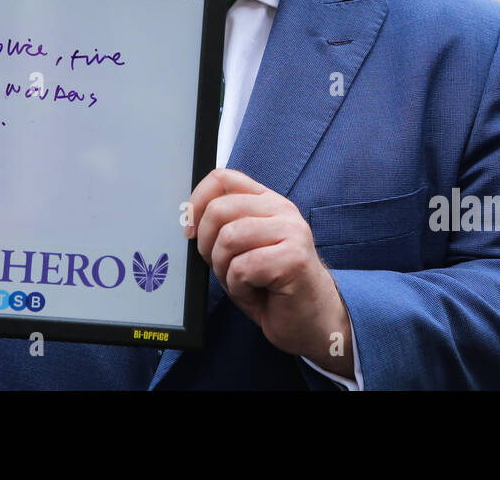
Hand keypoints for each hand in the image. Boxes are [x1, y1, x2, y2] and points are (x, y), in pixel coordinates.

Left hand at [185, 168, 352, 376]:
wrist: (311, 320)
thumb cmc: (273, 287)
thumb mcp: (242, 248)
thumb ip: (223, 226)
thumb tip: (188, 218)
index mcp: (268, 201)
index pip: (223, 178)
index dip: (197, 202)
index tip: (190, 230)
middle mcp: (282, 210)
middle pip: (219, 210)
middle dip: (208, 246)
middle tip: (223, 267)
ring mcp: (292, 232)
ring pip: (228, 238)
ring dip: (224, 270)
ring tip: (243, 281)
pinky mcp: (293, 259)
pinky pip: (242, 268)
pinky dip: (239, 288)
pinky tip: (256, 292)